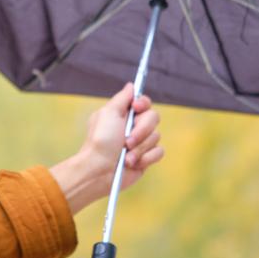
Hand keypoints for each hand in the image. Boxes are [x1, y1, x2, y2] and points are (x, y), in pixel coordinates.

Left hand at [50, 83, 163, 213]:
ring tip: (126, 156)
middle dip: (141, 130)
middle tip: (127, 140)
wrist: (99, 170)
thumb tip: (131, 86)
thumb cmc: (100, 141)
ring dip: (140, 148)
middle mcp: (134, 127)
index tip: (136, 108)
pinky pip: (159, 152)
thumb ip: (122, 98)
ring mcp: (141, 143)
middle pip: (154, 118)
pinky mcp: (146, 158)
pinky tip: (132, 163)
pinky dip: (146, 158)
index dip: (143, 103)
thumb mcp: (108, 113)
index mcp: (123, 114)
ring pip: (156, 136)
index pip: (144, 102)